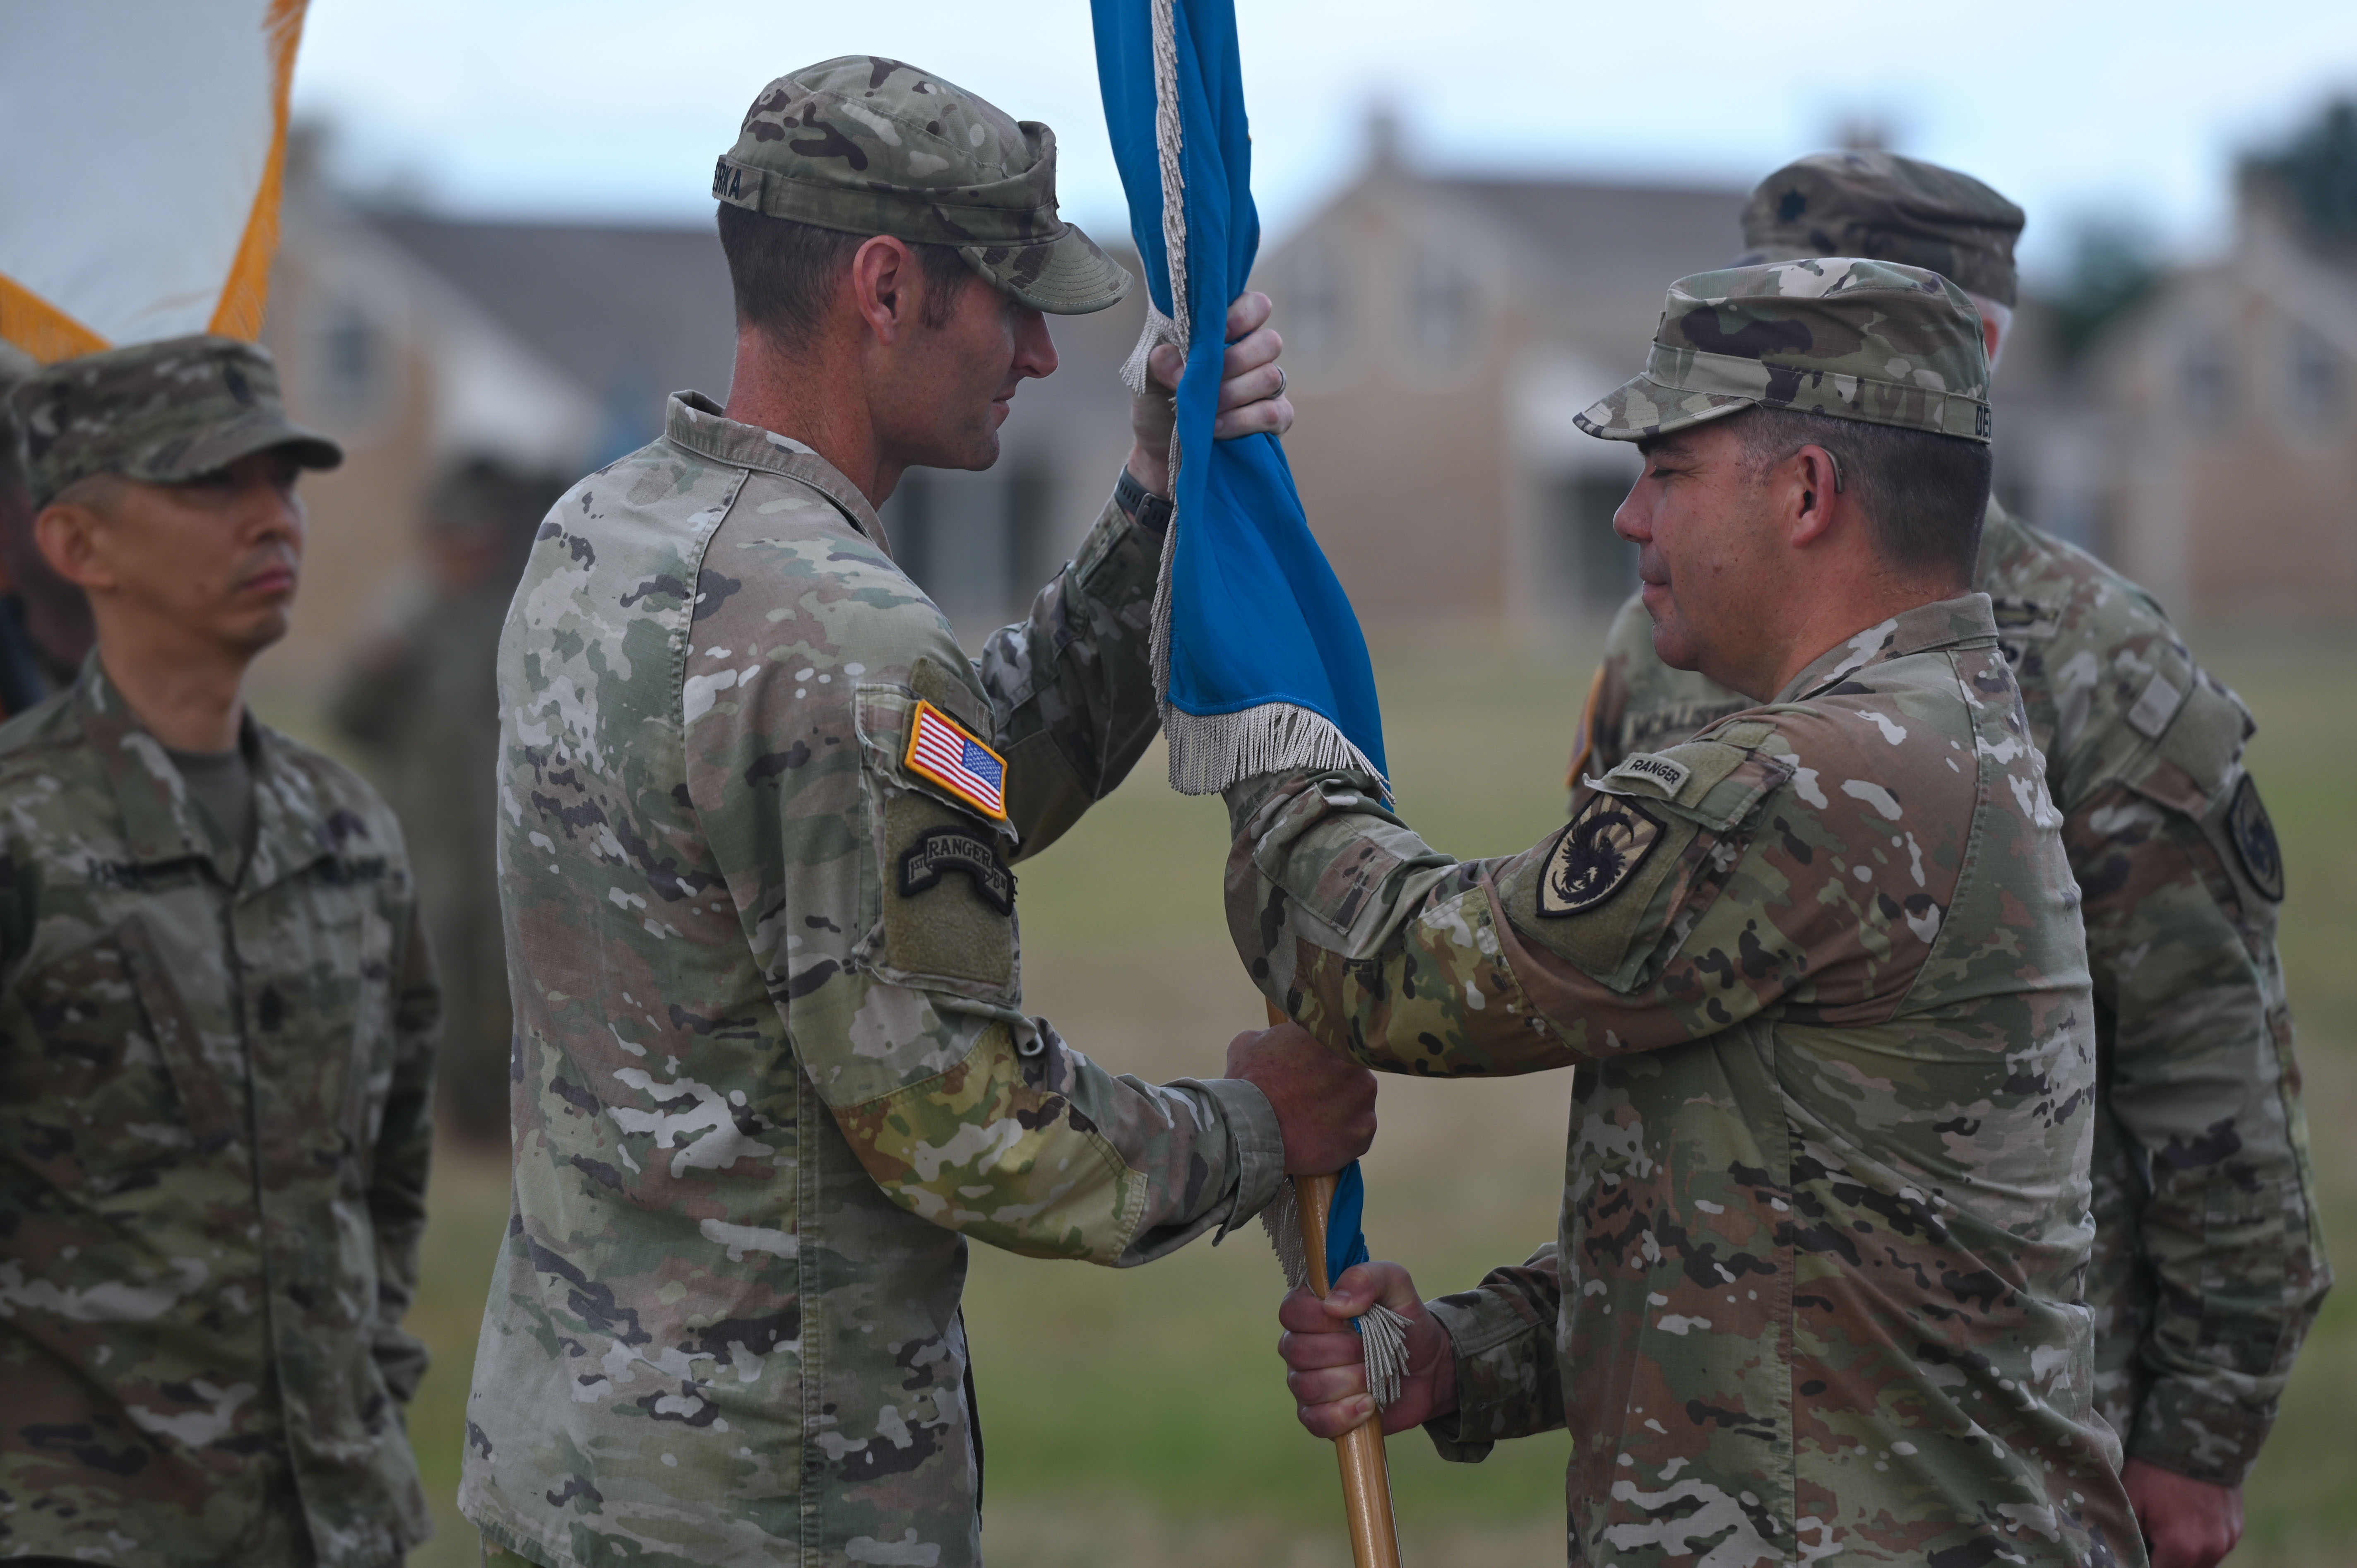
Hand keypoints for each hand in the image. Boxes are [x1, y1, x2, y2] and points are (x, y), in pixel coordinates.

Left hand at [1126, 290, 1292, 494]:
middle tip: (1205, 380)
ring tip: (1206, 409)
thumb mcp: (1145, 378)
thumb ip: (1158, 359)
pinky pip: (1275, 413)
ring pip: (1271, 377)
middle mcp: (1253, 356)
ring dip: (1233, 393)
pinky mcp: (1275, 419)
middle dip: (1235, 362)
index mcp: (1228, 333)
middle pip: (1269, 342)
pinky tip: (1216, 428)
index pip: (1255, 307)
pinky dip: (1243, 420)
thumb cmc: (1156, 404)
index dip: (1242, 316)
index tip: (1216, 334)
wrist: (1159, 453)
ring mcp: (1266, 388)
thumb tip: (1176, 359)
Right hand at [1225, 1022, 1374, 1173]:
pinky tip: (1319, 1140)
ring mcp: (1363, 1096)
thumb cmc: (1246, 1084)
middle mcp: (1354, 1061)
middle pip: (1350, 1073)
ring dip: (1340, 1111)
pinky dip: (1342, 1138)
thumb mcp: (1248, 1045)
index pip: (1334, 1043)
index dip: (1321, 1060)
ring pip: (1356, 1103)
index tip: (1309, 1071)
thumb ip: (1272, 1036)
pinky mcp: (1364, 1129)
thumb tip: (1277, 1039)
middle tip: (1310, 1100)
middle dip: (1334, 1085)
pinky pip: (1357, 1133)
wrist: (1250, 1128)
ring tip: (1312, 1123)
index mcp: (1329, 1036)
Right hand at [1279, 1261, 1456, 1437]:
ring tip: (1375, 1376)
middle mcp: (1300, 1345)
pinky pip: (1315, 1420)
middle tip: (1371, 1348)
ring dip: (1350, 1381)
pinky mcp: (1320, 1415)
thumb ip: (1366, 1277)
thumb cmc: (1404, 1321)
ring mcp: (1306, 1382)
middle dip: (1343, 1351)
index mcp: (1311, 1309)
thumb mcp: (1395, 1285)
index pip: (1290, 1311)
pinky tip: (1369, 1405)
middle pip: (1298, 1350)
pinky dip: (1344, 1415)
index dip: (1318, 1317)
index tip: (1351, 1319)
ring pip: (1307, 1386)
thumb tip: (1334, 1303)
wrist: (1429, 1367)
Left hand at [2123, 1458, 2242, 1567]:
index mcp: (2181, 1548)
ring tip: (2166, 1524)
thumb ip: (2131, 1539)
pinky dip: (2200, 1541)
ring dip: (2183, 1553)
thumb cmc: (2155, 1470)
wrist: (2195, 1437)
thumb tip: (2127, 1557)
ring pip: (2201, 1562)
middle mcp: (2211, 1551)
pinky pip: (2216, 1546)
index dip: (2143, 1563)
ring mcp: (2228, 1540)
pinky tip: (2185, 1518)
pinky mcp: (2237, 1528)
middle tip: (2151, 1532)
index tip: (2136, 1550)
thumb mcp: (2131, 1501)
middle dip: (2164, 1558)